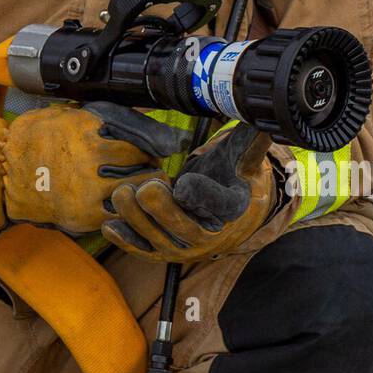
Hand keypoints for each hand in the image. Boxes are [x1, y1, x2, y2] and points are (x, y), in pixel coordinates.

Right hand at [0, 101, 184, 234]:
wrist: (2, 173)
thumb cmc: (36, 138)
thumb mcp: (68, 114)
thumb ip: (104, 114)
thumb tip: (145, 112)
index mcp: (88, 129)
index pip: (139, 134)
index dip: (155, 140)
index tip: (163, 144)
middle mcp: (91, 158)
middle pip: (143, 162)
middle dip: (151, 163)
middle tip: (152, 164)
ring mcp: (89, 188)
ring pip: (137, 188)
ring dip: (144, 185)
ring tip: (143, 183)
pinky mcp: (85, 214)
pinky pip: (121, 210)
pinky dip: (128, 206)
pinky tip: (126, 201)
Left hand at [102, 123, 275, 261]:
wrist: (230, 209)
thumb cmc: (234, 177)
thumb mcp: (245, 159)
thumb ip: (250, 141)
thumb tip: (263, 121)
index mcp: (234, 209)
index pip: (217, 204)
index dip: (199, 195)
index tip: (183, 183)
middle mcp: (210, 236)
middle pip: (183, 228)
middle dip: (161, 209)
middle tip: (146, 187)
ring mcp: (186, 247)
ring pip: (158, 240)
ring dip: (137, 219)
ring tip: (123, 193)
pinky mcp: (165, 251)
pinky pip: (144, 250)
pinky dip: (126, 240)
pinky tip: (109, 226)